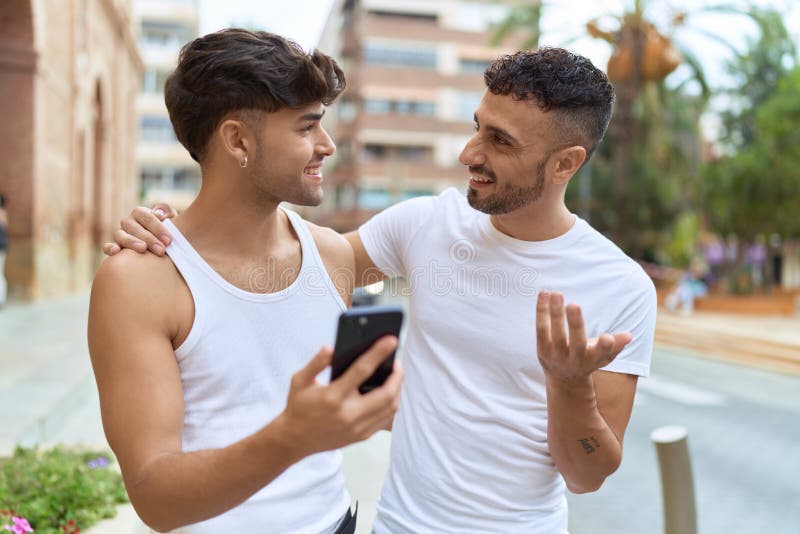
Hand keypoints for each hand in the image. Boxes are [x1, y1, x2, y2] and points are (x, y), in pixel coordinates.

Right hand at [103, 203, 176, 256]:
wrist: (162, 247)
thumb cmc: (167, 233)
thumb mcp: (171, 221)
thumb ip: (168, 213)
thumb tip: (159, 213)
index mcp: (141, 213)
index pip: (147, 217)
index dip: (158, 228)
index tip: (169, 240)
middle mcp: (128, 222)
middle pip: (134, 227)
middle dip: (149, 238)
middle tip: (161, 250)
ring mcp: (120, 234)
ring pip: (120, 235)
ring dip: (131, 242)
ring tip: (143, 249)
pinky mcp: (114, 247)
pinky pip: (107, 246)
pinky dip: (110, 248)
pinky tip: (116, 252)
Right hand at [276, 336, 403, 456]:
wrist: (295, 440)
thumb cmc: (298, 406)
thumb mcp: (299, 380)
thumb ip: (316, 363)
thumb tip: (331, 348)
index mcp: (332, 397)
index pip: (362, 370)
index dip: (378, 353)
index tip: (391, 340)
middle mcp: (348, 414)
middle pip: (386, 393)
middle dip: (397, 375)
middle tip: (396, 362)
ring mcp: (357, 428)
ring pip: (390, 408)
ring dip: (397, 389)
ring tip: (394, 376)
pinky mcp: (361, 436)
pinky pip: (386, 420)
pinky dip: (392, 405)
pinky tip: (390, 393)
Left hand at [536, 291, 631, 383]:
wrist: (565, 378)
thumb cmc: (589, 359)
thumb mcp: (604, 356)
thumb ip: (615, 345)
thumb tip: (629, 335)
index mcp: (593, 360)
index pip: (600, 354)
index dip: (605, 347)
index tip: (608, 338)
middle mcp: (574, 359)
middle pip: (575, 342)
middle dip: (575, 324)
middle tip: (574, 304)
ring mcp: (557, 356)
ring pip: (555, 334)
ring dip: (555, 313)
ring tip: (556, 293)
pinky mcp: (542, 350)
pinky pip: (541, 329)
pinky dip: (542, 311)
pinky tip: (543, 294)